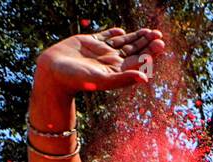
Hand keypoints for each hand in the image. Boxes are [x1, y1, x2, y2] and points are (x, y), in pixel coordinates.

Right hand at [35, 28, 164, 97]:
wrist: (53, 72)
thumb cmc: (78, 79)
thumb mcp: (102, 80)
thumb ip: (124, 79)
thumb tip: (145, 78)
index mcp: (118, 71)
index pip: (138, 61)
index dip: (150, 52)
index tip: (160, 44)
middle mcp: (112, 61)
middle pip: (134, 51)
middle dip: (147, 43)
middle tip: (158, 35)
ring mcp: (101, 51)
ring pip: (122, 42)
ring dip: (136, 37)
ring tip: (149, 31)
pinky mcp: (89, 42)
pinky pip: (104, 37)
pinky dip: (113, 33)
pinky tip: (121, 31)